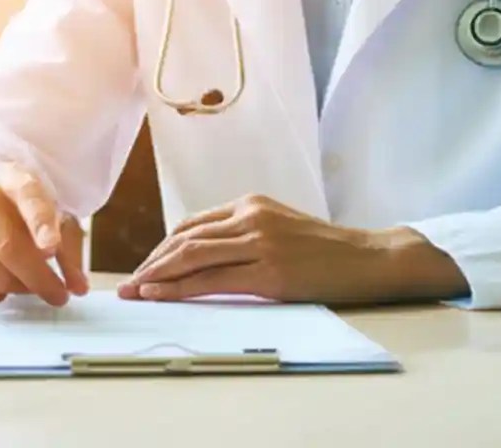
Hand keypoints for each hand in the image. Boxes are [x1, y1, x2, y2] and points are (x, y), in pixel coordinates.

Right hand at [0, 163, 88, 306]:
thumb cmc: (23, 207)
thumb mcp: (54, 213)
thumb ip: (70, 248)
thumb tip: (77, 288)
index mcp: (15, 179)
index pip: (29, 201)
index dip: (41, 225)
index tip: (50, 249)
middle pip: (10, 249)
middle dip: (41, 280)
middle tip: (59, 296)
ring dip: (22, 289)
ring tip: (30, 280)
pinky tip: (4, 280)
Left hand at [117, 195, 466, 303]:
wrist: (371, 258)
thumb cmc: (326, 251)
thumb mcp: (280, 228)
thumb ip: (245, 234)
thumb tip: (203, 256)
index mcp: (251, 204)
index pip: (193, 224)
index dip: (163, 246)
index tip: (145, 266)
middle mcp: (251, 217)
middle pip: (186, 238)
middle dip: (152, 262)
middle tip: (129, 283)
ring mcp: (261, 242)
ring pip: (193, 256)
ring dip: (158, 274)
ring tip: (136, 292)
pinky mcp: (271, 271)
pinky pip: (213, 280)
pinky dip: (180, 288)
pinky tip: (161, 295)